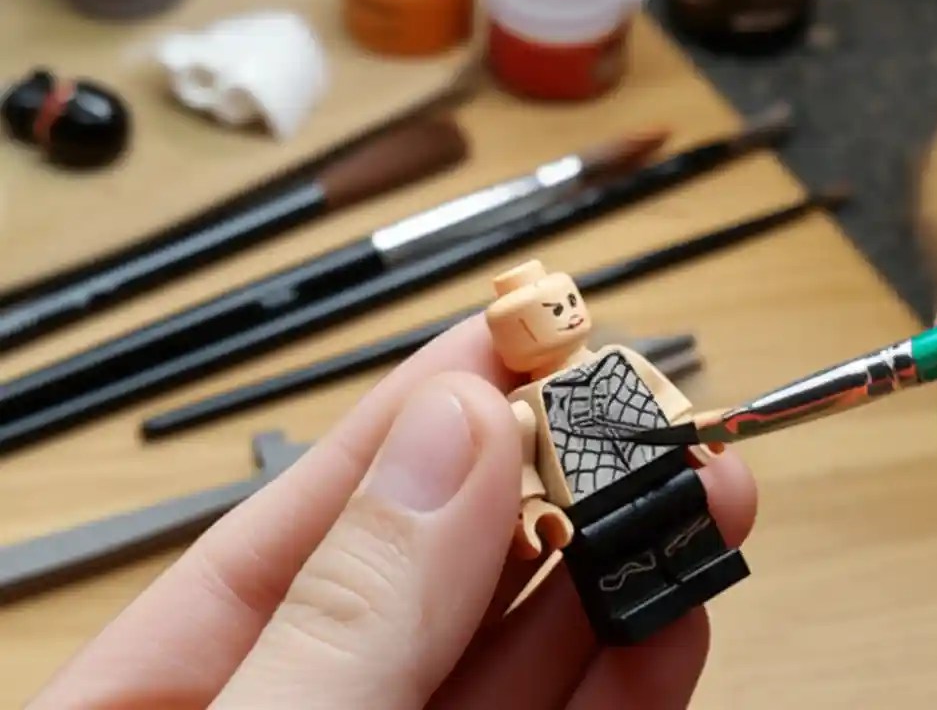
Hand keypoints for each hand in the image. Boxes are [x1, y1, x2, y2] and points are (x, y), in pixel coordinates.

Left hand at [26, 315, 757, 708]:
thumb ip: (341, 621)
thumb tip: (447, 441)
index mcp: (159, 702)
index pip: (289, 532)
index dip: (407, 430)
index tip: (508, 343)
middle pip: (427, 587)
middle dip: (544, 496)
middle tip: (637, 413)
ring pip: (511, 665)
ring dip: (614, 578)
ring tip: (696, 493)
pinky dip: (624, 685)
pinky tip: (672, 615)